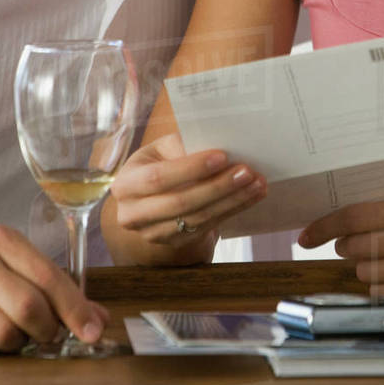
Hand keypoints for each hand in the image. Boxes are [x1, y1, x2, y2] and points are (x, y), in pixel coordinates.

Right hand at [0, 225, 109, 357]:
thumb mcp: (17, 268)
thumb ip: (58, 289)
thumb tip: (98, 319)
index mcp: (2, 238)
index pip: (49, 276)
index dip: (75, 308)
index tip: (93, 332)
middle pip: (29, 307)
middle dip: (48, 330)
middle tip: (48, 336)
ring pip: (5, 332)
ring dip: (17, 343)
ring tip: (10, 332)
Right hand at [109, 133, 266, 245]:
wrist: (150, 196)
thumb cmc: (160, 162)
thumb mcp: (162, 148)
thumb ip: (182, 145)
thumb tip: (217, 141)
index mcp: (126, 184)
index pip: (158, 177)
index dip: (191, 168)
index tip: (222, 155)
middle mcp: (133, 214)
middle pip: (180, 202)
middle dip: (218, 187)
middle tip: (247, 171)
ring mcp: (153, 233)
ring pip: (197, 218)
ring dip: (232, 200)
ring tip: (257, 183)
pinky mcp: (174, 243)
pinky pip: (207, 227)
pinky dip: (232, 210)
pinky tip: (251, 196)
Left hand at [298, 196, 383, 299]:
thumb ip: (383, 213)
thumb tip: (338, 227)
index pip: (353, 216)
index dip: (323, 227)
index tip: (304, 236)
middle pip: (353, 246)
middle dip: (345, 247)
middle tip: (353, 245)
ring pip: (362, 272)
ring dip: (362, 268)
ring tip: (383, 259)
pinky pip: (380, 292)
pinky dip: (379, 286)